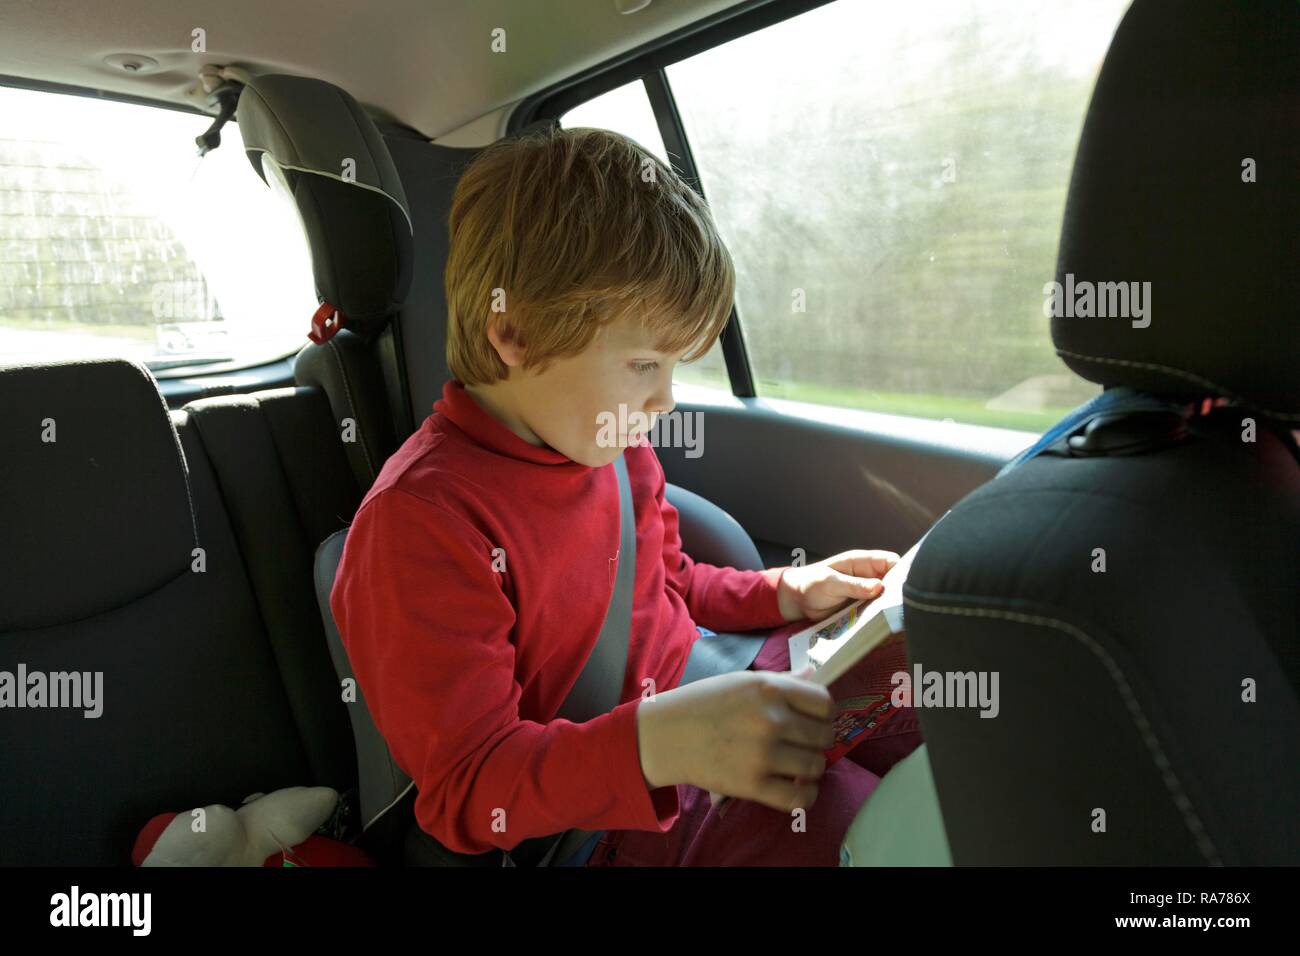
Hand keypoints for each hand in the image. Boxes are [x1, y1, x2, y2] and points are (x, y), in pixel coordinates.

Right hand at [637, 666, 835, 813]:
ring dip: (811, 767)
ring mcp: (764, 754)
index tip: (814, 721)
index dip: (824, 714)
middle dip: (818, 741)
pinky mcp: (753, 784)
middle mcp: (772, 719)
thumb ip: (782, 680)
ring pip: (816, 766)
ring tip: (796, 764)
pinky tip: (799, 788)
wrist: (667, 735)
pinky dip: (807, 795)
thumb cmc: (704, 703)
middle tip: (802, 744)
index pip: (824, 704)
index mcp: (770, 688)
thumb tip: (813, 674)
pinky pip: (800, 797)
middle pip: (824, 736)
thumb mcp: (743, 681)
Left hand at [776, 549, 900, 622]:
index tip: (906, 587)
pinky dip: (881, 619)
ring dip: (890, 609)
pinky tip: (884, 627)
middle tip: (901, 608)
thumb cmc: (811, 584)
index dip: (902, 571)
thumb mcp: (830, 582)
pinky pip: (877, 613)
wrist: (797, 601)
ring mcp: (867, 594)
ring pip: (888, 600)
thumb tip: (879, 587)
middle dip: (899, 593)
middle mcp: (868, 577)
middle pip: (894, 582)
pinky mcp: (863, 608)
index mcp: (862, 562)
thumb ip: (853, 585)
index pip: (891, 562)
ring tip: (895, 620)